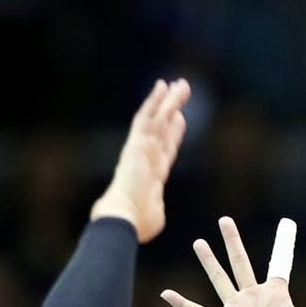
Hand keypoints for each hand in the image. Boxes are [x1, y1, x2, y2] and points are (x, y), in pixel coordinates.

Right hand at [90, 78, 191, 243]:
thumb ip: (157, 205)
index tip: (180, 119)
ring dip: (169, 100)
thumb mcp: (155, 215)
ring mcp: (142, 149)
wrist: (123, 218)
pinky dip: (153, 101)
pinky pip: (146, 118)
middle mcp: (147, 157)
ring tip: (182, 83)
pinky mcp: (137, 144)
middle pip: (163, 128)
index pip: (166, 148)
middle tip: (181, 91)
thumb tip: (155, 209)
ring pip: (157, 118)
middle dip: (173, 109)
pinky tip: (162, 86)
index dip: (174, 133)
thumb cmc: (137, 223)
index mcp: (153, 174)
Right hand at [162, 218, 305, 306]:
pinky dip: (183, 304)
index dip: (284, 243)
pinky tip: (166, 294)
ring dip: (209, 262)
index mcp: (275, 295)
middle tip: (225, 219)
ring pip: (220, 279)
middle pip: (241, 263)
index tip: (287, 223)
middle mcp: (253, 298)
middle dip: (233, 242)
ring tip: (199, 242)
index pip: (279, 262)